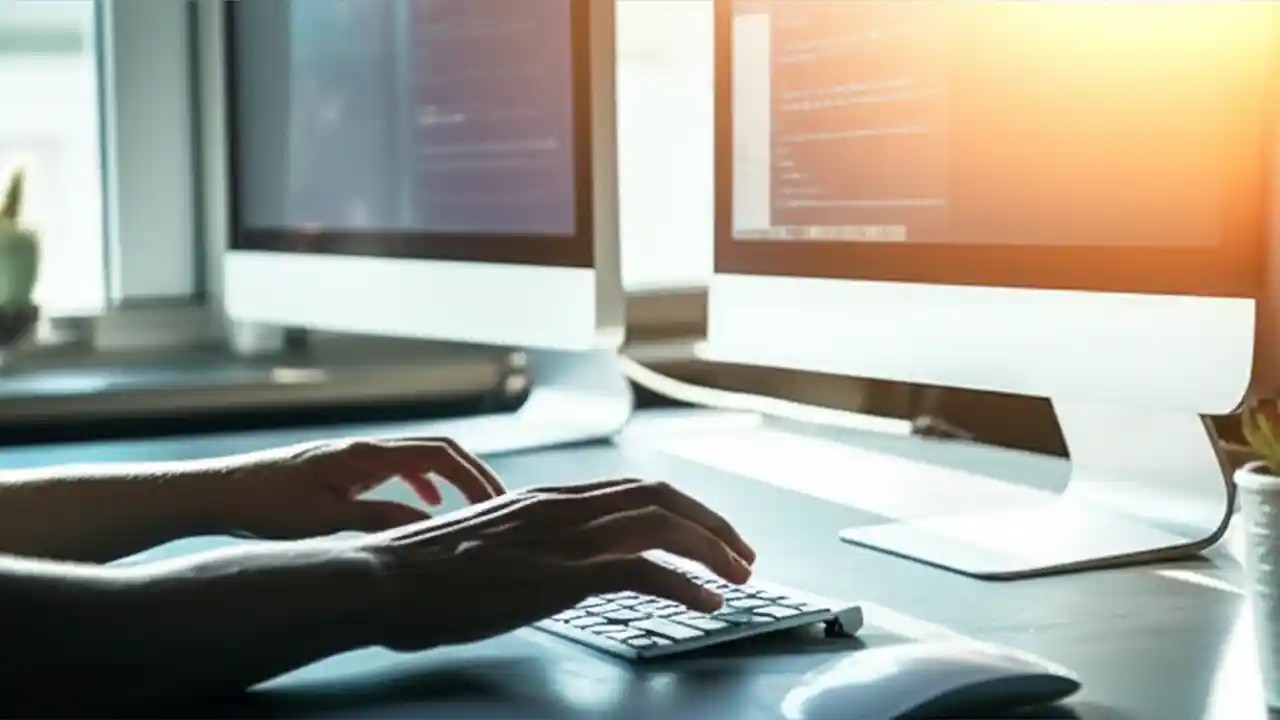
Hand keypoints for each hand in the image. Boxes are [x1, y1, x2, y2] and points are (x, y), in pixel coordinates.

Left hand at [197, 437, 505, 539]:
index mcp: (367, 455)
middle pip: (437, 452)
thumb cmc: (266, 506)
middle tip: (498, 507)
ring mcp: (355, 457)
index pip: (440, 454)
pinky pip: (398, 471)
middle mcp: (366, 449)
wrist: (219, 493)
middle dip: (472, 477)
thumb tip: (430, 529)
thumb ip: (381, 520)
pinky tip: (425, 508)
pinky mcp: (344, 470)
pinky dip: (422, 485)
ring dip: (451, 481)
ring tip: (473, 510)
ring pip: (419, 461)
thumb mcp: (328, 520)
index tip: (497, 503)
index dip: (475, 477)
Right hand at [354, 478, 756, 650]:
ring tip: (741, 577)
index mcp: (548, 500)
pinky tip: (707, 602)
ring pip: (660, 525)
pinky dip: (684, 584)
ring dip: (711, 550)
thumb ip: (530, 546)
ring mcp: (562, 538)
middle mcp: (562, 507)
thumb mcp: (488, 547)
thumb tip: (557, 566)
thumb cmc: (422, 571)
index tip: (710, 535)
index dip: (683, 510)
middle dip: (712, 524)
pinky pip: (640, 571)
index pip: (635, 489)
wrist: (380, 576)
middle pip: (660, 498)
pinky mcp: (557, 574)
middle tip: (743, 556)